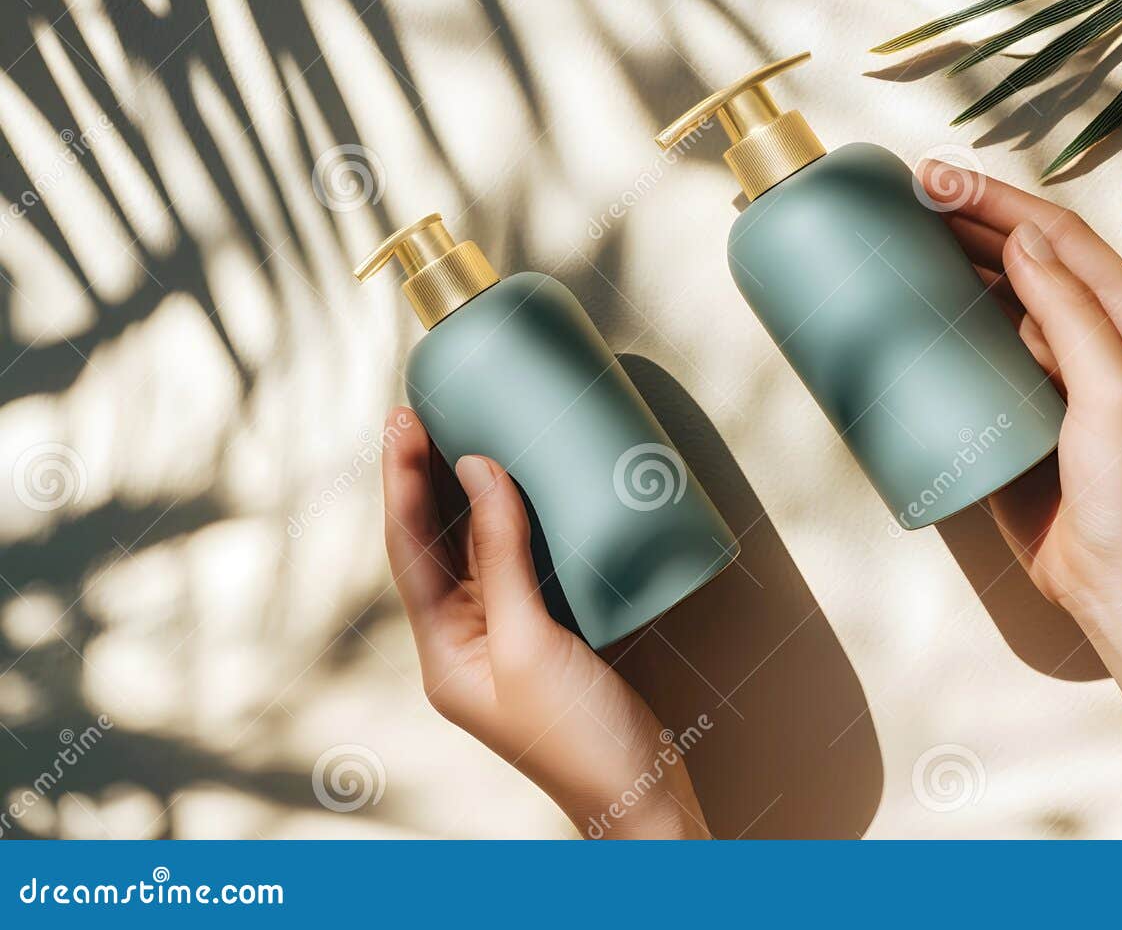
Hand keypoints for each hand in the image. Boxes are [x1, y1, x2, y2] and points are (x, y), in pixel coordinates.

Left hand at [381, 408, 707, 838]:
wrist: (641, 792)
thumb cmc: (580, 736)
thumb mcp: (531, 643)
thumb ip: (502, 559)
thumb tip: (481, 472)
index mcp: (442, 652)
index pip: (409, 549)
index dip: (402, 482)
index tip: (402, 422)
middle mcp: (463, 639)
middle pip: (432, 542)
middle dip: (422, 476)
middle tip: (418, 408)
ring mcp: (504, 634)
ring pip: (472, 547)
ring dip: (463, 489)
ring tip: (456, 429)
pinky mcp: (545, 629)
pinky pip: (517, 560)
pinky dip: (513, 517)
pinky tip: (518, 484)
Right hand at [918, 159, 1121, 624]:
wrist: (1120, 584)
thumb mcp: (1112, 396)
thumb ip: (1074, 314)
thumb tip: (1023, 237)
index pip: (1056, 234)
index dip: (994, 199)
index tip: (933, 179)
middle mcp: (1095, 331)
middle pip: (1024, 252)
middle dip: (965, 218)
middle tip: (902, 197)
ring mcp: (1055, 368)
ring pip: (998, 293)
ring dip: (952, 259)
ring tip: (898, 237)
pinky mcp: (1021, 405)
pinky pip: (979, 345)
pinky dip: (944, 318)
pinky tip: (909, 310)